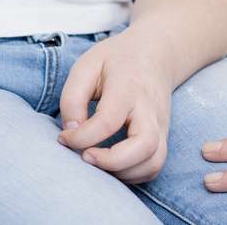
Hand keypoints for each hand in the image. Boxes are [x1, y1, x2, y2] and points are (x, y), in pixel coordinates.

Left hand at [57, 27, 175, 184]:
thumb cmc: (116, 60)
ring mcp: (160, 125)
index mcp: (128, 88)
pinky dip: (133, 175)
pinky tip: (112, 165)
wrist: (157, 52)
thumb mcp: (87, 66)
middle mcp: (150, 109)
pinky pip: (154, 166)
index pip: (108, 121)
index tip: (64, 137)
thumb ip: (73, 98)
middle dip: (111, 162)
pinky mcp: (162, 137)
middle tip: (86, 157)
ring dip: (123, 173)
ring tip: (98, 163)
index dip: (80, 137)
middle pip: (144, 146)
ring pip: (154, 161)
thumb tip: (70, 132)